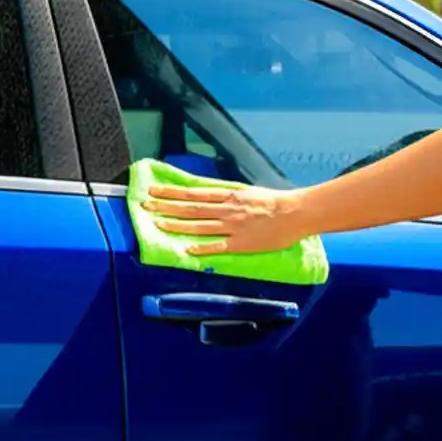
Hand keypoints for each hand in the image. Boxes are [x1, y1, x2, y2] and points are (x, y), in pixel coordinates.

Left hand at [142, 185, 310, 255]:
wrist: (296, 212)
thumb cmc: (271, 201)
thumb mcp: (244, 191)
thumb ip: (223, 195)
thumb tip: (202, 194)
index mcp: (227, 195)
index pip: (193, 193)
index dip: (171, 192)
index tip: (154, 190)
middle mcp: (227, 209)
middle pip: (190, 208)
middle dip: (166, 207)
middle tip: (146, 205)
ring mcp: (233, 226)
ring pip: (200, 226)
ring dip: (177, 225)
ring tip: (158, 224)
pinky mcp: (242, 243)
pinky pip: (218, 246)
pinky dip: (202, 248)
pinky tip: (186, 249)